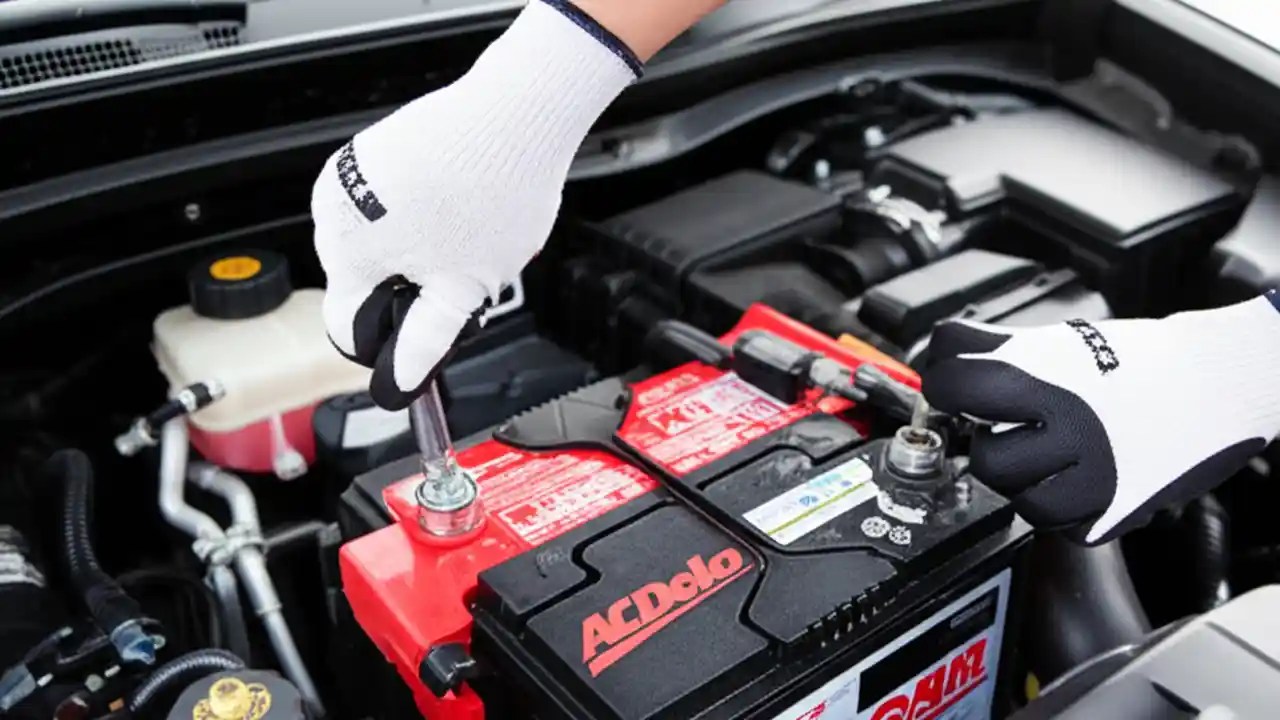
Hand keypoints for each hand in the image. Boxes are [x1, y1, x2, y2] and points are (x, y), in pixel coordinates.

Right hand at [311, 1, 637, 409]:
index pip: (345, 324)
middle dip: (407, 288)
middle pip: (362, 281)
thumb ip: (426, 338)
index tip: (422, 335)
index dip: (387, 341)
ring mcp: (351, 173)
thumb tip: (400, 380)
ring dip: (414, 252)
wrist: (517, 112)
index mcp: (345, 251)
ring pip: (376, 243)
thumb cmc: (494, 190)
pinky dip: (416, 216)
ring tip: (462, 234)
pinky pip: (385, 207)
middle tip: (460, 273)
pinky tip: (456, 206)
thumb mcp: (465, 288)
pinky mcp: (373, 150)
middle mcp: (332, 208)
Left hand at [922, 295, 1279, 543]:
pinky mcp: (1115, 510)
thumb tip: (939, 352)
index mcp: (1048, 379)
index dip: (945, 383)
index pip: (954, 383)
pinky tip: (1073, 480)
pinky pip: (1059, 526)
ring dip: (1021, 480)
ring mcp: (1095, 476)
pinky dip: (1058, 508)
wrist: (1217, 382)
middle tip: (1010, 428)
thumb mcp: (1060, 340)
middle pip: (985, 455)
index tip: (955, 387)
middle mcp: (1069, 429)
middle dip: (988, 441)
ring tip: (1045, 456)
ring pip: (1017, 499)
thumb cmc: (1141, 360)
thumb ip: (993, 345)